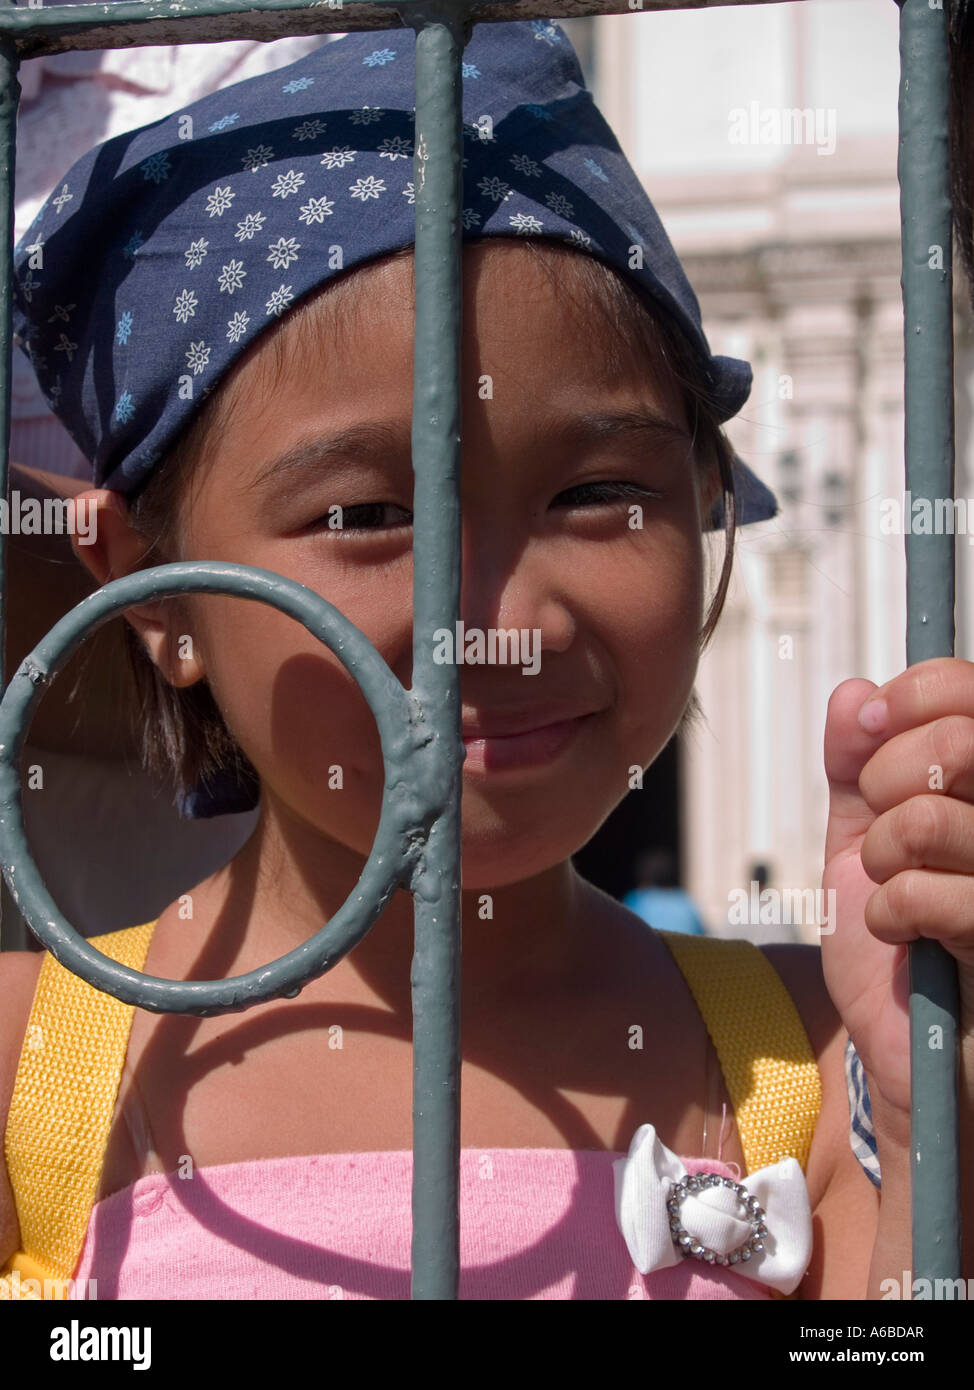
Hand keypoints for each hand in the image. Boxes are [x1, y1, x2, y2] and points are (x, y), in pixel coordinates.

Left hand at [822, 657, 973, 1121]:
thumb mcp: (862, 833)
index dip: (916, 694)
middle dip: (885, 778)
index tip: (870, 725)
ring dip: (882, 856)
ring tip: (892, 886)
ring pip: (927, 817)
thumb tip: (855, 694)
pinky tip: (901, 935)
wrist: (902, 1044)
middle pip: (958, 742)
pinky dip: (886, 911)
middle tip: (880, 825)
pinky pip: (922, 892)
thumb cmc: (893, 936)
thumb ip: (856, 761)